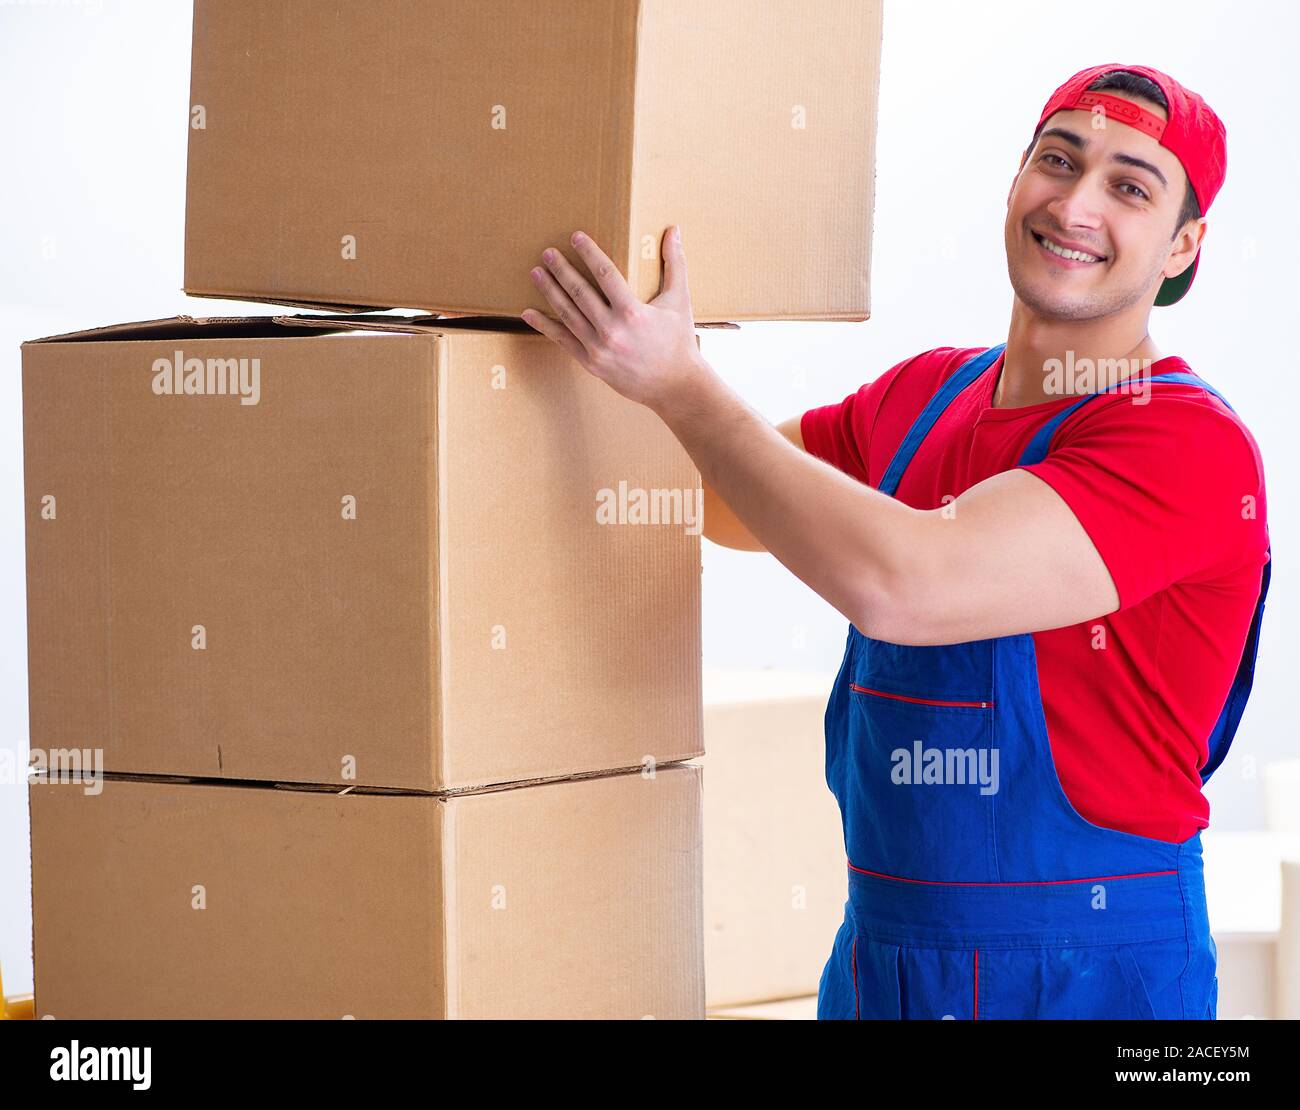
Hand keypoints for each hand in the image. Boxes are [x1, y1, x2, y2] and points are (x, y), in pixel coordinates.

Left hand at [521, 226, 710, 412]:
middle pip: (579, 292)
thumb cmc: (679, 341)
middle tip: (547, 253)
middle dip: (561, 270)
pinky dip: (544, 326)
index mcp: (633, 312)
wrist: (675, 386)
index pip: (604, 274)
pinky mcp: (591, 363)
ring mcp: (599, 348)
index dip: (589, 253)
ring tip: (536, 273)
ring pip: (567, 314)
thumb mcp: (680, 300)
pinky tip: (529, 313)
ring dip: (549, 292)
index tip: (575, 237)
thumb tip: (674, 230)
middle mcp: (612, 330)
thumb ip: (675, 263)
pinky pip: (562, 341)